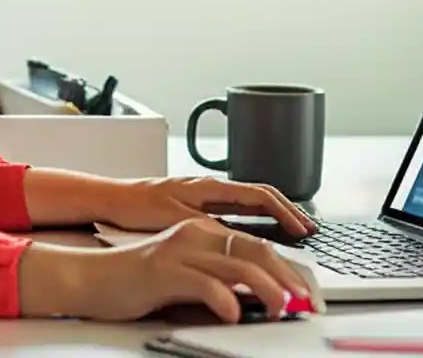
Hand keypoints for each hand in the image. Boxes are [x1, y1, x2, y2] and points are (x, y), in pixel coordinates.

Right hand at [19, 217, 312, 322]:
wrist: (91, 279)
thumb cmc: (138, 283)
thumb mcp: (187, 278)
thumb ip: (219, 282)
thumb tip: (258, 302)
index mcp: (205, 232)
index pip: (259, 245)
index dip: (289, 268)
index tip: (308, 293)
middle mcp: (197, 233)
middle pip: (257, 249)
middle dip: (288, 277)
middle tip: (305, 302)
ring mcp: (181, 249)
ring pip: (239, 264)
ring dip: (267, 288)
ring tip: (280, 309)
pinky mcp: (164, 269)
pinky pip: (204, 283)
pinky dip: (224, 299)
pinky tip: (234, 314)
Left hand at [100, 176, 316, 236]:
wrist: (114, 199)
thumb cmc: (138, 205)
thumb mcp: (174, 218)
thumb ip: (205, 224)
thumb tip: (233, 235)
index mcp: (210, 187)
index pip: (258, 195)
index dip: (284, 211)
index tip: (300, 228)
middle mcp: (213, 188)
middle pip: (261, 195)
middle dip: (288, 210)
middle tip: (308, 228)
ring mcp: (208, 195)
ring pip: (251, 202)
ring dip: (275, 214)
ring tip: (294, 229)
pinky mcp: (200, 204)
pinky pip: (238, 209)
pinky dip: (257, 218)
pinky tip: (262, 231)